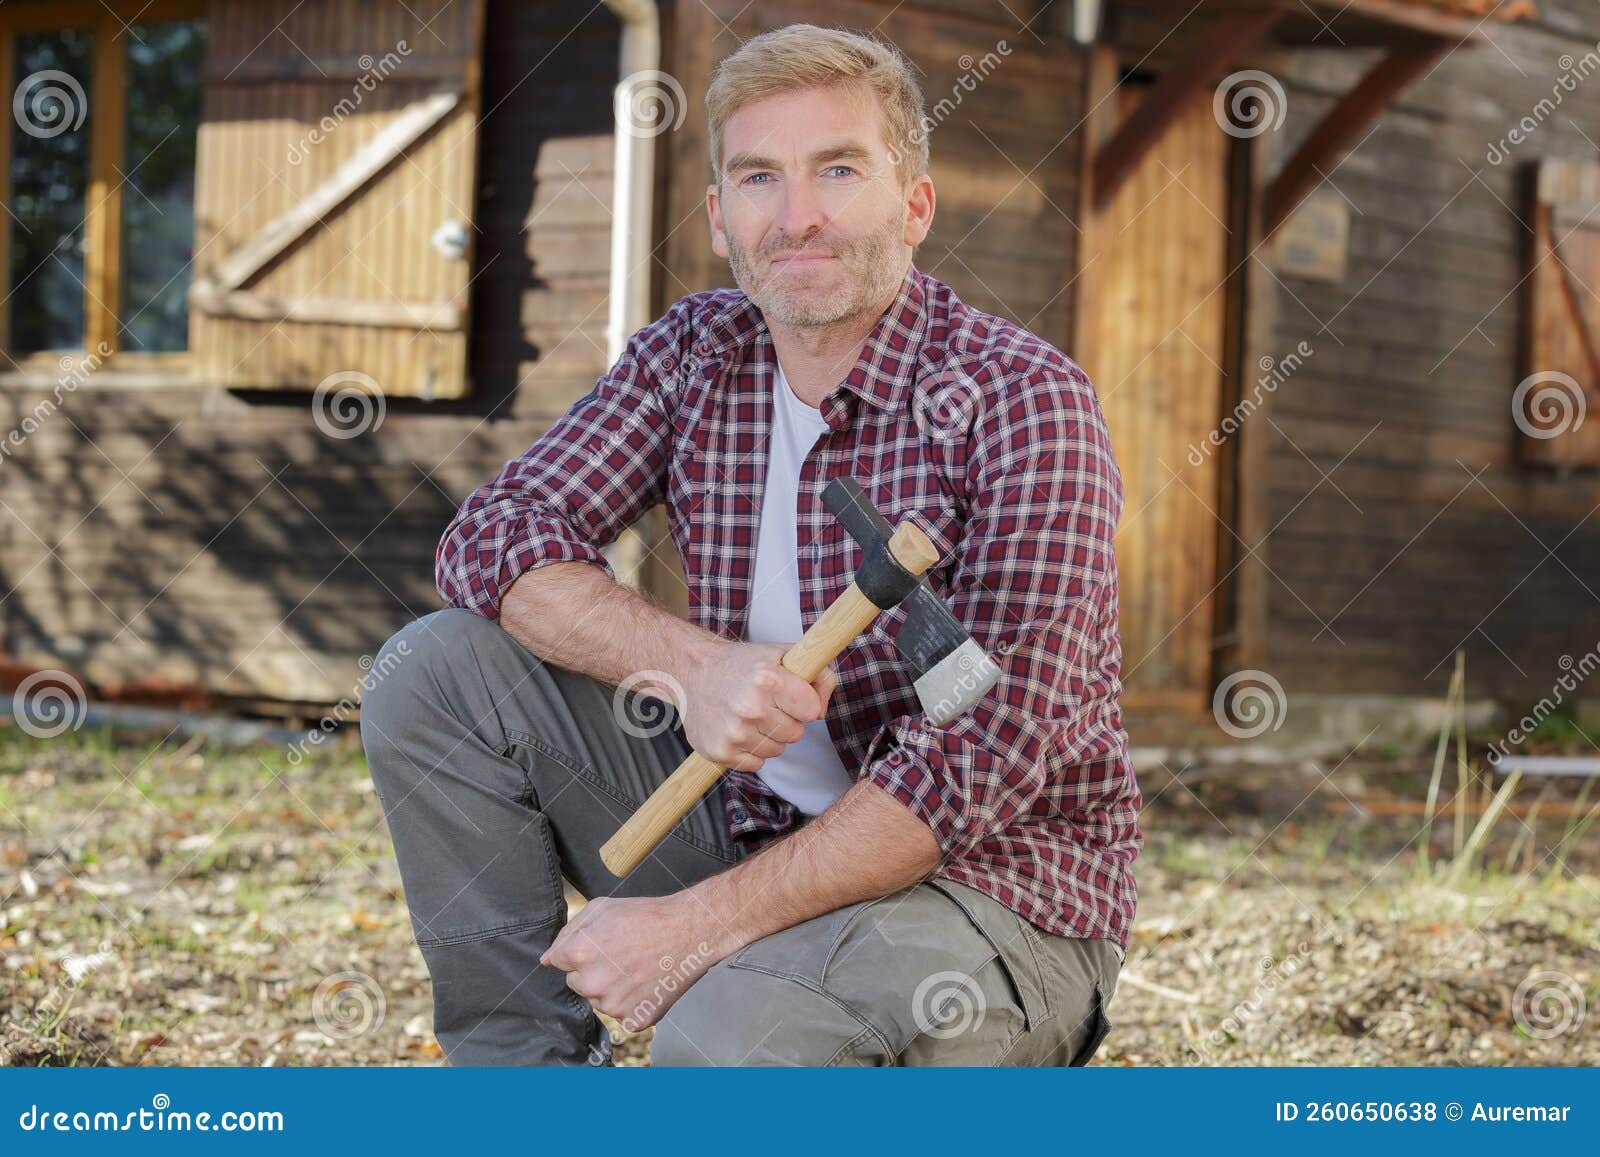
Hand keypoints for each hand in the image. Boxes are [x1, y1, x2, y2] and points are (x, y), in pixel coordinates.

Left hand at [540, 894, 729, 1030]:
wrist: (690, 932)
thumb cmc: (645, 916)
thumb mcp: (601, 908)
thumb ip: (567, 933)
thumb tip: (547, 960)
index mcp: (578, 954)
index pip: (557, 961)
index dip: (580, 949)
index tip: (601, 943)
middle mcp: (592, 984)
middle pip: (576, 983)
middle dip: (592, 970)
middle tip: (621, 953)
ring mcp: (613, 1005)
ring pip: (599, 999)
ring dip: (610, 987)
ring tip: (637, 966)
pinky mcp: (634, 1020)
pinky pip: (621, 1014)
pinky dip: (631, 1002)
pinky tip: (646, 982)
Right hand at [679, 641, 836, 771]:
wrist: (693, 671)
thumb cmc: (742, 664)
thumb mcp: (783, 656)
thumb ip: (817, 676)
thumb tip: (821, 712)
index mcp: (767, 679)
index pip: (811, 710)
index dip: (803, 703)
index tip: (789, 695)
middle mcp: (750, 708)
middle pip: (795, 734)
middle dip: (786, 720)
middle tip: (765, 704)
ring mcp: (734, 733)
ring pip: (777, 750)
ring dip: (768, 736)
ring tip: (749, 716)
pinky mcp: (720, 752)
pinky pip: (756, 764)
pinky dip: (750, 751)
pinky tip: (737, 729)